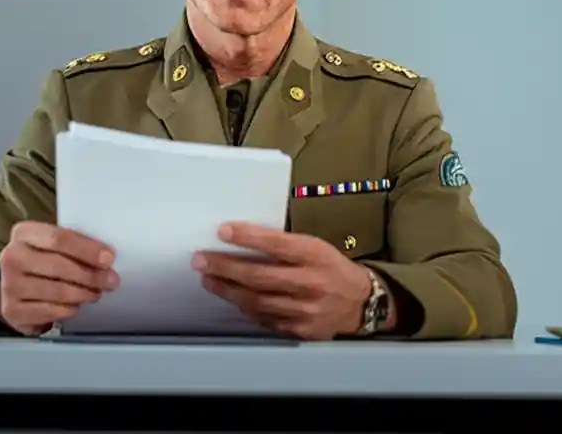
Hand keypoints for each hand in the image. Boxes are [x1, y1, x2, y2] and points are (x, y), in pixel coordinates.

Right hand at [0, 221, 118, 335]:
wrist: (15, 289)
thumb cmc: (42, 262)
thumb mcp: (53, 246)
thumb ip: (74, 246)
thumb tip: (105, 258)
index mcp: (23, 233)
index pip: (59, 238)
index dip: (87, 249)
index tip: (109, 258)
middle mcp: (12, 257)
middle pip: (59, 266)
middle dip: (91, 275)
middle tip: (111, 280)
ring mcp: (9, 285)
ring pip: (57, 291)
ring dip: (84, 293)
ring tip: (96, 292)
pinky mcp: (12, 310)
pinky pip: (51, 311)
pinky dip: (69, 309)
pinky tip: (76, 305)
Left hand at [193, 222, 383, 340]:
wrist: (360, 302)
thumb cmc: (331, 268)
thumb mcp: (314, 246)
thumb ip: (283, 246)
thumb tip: (241, 238)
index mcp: (315, 255)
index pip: (277, 244)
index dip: (248, 238)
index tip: (223, 231)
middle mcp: (311, 283)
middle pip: (259, 276)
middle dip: (225, 268)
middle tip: (201, 261)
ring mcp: (305, 310)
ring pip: (257, 301)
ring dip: (228, 290)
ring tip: (209, 280)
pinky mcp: (300, 330)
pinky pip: (265, 319)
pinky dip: (246, 309)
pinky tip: (233, 299)